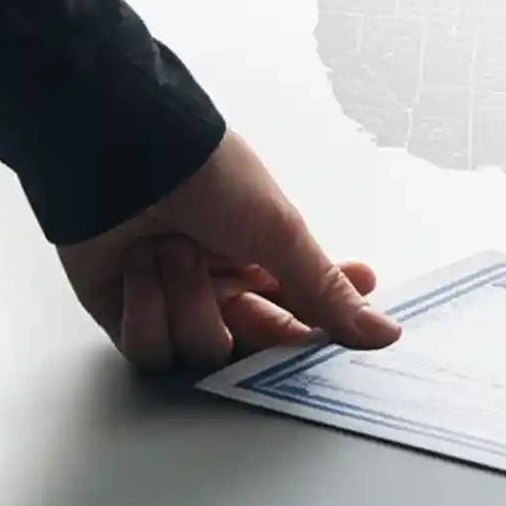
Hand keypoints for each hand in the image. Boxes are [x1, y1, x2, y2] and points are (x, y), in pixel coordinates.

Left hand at [57, 131, 400, 370]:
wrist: (120, 153)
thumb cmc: (205, 175)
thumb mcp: (281, 231)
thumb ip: (327, 291)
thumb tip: (385, 332)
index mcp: (263, 260)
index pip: (304, 315)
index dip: (321, 327)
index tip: (343, 332)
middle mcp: (222, 285)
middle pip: (254, 347)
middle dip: (250, 320)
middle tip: (240, 294)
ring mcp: (174, 303)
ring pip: (201, 351)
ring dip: (187, 298)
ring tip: (172, 249)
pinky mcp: (125, 315)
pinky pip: (150, 350)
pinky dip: (146, 310)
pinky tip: (139, 267)